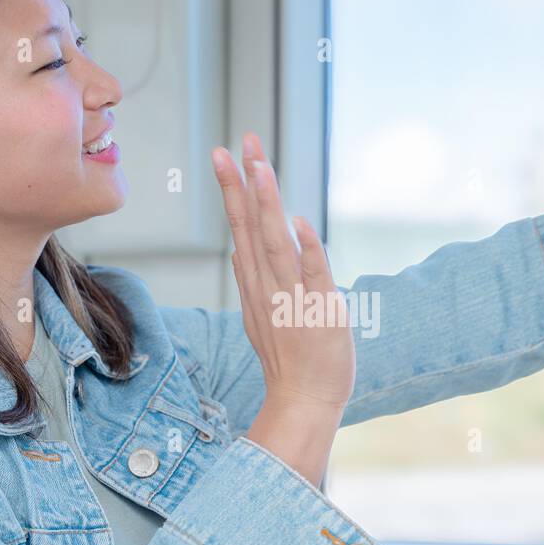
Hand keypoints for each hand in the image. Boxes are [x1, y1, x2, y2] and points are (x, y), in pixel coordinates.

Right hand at [209, 132, 355, 413]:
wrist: (303, 401)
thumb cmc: (289, 359)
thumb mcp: (262, 315)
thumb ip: (252, 281)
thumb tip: (238, 251)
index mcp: (255, 284)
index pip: (240, 227)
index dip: (233, 189)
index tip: (224, 153)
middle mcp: (268, 286)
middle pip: (250, 228)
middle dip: (243, 183)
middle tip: (237, 143)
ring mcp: (291, 298)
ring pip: (275, 244)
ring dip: (268, 206)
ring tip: (261, 168)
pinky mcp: (319, 312)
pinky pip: (312, 276)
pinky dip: (307, 250)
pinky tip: (300, 223)